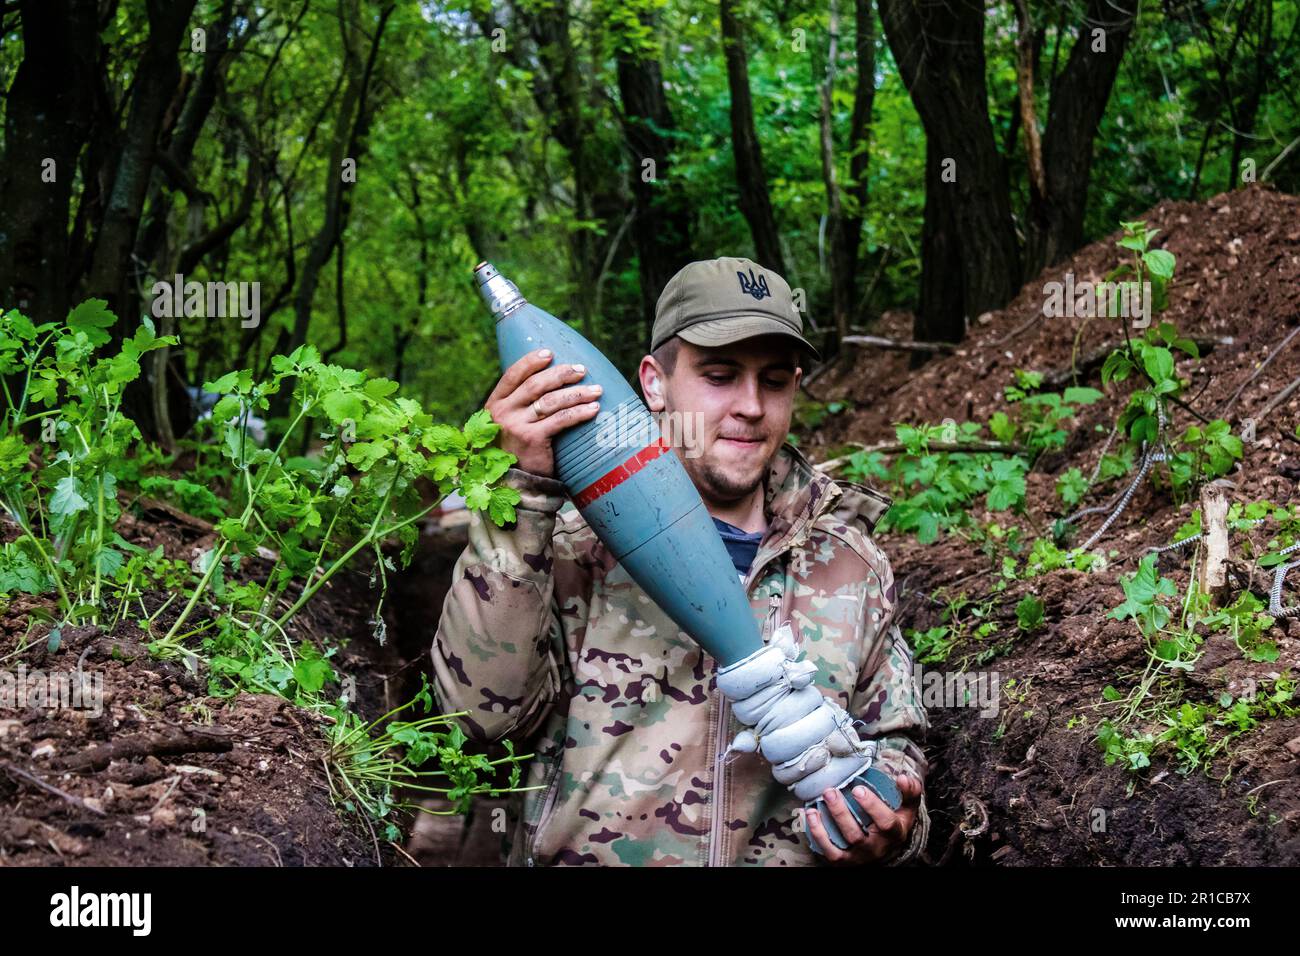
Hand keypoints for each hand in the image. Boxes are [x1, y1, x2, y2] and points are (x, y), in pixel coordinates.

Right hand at [485, 349, 601, 477]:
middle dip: (561, 374)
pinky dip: (579, 412)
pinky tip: (593, 409)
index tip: (550, 353)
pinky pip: (560, 420)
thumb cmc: (515, 453)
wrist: (512, 486)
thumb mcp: (508, 426)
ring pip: (551, 401)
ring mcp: (515, 425)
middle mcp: (502, 412)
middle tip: (581, 370)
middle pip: (535, 384)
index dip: (531, 362)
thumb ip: (519, 407)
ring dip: (576, 393)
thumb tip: (547, 383)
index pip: (512, 375)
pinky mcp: (531, 439)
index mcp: (495, 404)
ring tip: (596, 390)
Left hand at [805, 773, 922, 864]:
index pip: (886, 823)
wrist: (887, 847)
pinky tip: (809, 816)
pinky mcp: (844, 860)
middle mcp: (876, 848)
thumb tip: (902, 777)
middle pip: (857, 835)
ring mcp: (859, 855)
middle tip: (830, 792)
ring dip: (825, 825)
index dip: (872, 807)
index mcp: (893, 833)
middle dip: (841, 813)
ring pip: (842, 844)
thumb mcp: (908, 808)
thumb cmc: (895, 820)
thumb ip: (910, 791)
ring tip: (815, 805)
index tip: (858, 789)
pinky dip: (816, 834)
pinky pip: (829, 852)